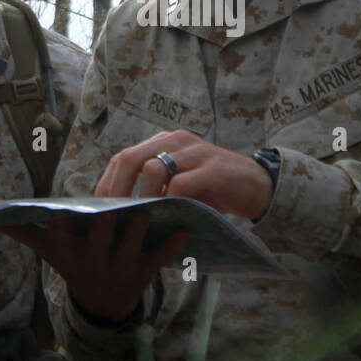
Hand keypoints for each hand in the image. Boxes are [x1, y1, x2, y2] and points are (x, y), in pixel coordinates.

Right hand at [0, 211, 186, 323]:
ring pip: (130, 248)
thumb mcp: (50, 252)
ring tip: (146, 211)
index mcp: (69, 254)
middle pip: (98, 241)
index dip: (62, 225)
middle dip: (104, 224)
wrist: (104, 303)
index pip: (61, 237)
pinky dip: (172, 246)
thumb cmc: (74, 264)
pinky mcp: (145, 273)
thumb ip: (24, 233)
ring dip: (137, 231)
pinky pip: (160, 259)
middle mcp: (93, 263)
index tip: (62, 211)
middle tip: (112, 205)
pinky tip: (183, 229)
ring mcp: (120, 269)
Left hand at [95, 129, 273, 221]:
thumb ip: (157, 189)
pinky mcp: (213, 168)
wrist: (260, 187)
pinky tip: (166, 218)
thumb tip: (121, 212)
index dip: (108, 183)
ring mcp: (196, 152)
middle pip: (130, 159)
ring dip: (141, 197)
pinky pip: (181, 183)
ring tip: (139, 219)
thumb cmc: (215, 190)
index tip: (100, 209)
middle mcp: (177, 141)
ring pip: (153, 169)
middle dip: (116, 190)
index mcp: (165, 142)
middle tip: (113, 217)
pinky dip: (169, 202)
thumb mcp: (181, 186)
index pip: (124, 157)